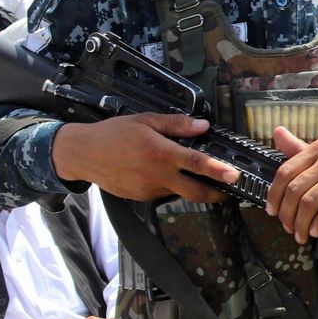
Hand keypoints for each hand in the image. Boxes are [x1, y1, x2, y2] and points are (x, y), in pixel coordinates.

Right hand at [53, 114, 234, 202]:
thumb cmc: (114, 133)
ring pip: (179, 192)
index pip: (196, 163)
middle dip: (216, 194)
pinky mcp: (141, 198)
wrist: (83, 154)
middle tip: (228, 189)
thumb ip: (176, 124)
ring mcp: (149, 189)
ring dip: (189, 186)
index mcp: (160, 153)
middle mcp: (157, 175)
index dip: (218, 171)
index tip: (235, 176)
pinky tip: (162, 173)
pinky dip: (170, 185)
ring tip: (190, 173)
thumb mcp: (146, 120)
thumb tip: (203, 125)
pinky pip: (163, 193)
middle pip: (195, 192)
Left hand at [267, 127, 317, 242]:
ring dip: (302, 223)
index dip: (275, 195)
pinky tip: (317, 230)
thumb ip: (301, 148)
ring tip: (301, 234)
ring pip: (311, 200)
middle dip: (288, 214)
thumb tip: (277, 132)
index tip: (272, 211)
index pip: (286, 171)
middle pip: (296, 189)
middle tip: (288, 228)